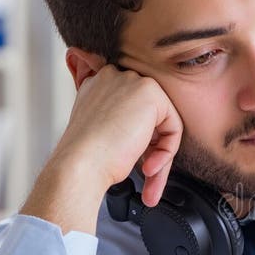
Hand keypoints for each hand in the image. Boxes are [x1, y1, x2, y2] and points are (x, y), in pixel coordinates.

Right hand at [57, 64, 183, 206]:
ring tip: (148, 177)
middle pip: (150, 116)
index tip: (133, 160)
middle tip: (145, 172)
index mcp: (98, 86)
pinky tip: (148, 168)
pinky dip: (166, 152)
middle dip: (152, 149)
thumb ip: (121, 120)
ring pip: (163, 123)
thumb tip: (145, 131)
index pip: (132, 110)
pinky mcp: (150, 92)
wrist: (80, 164)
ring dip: (159, 156)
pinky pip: (174, 127)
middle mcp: (114, 78)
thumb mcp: (102, 131)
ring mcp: (132, 81)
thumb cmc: (87, 156)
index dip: (137, 139)